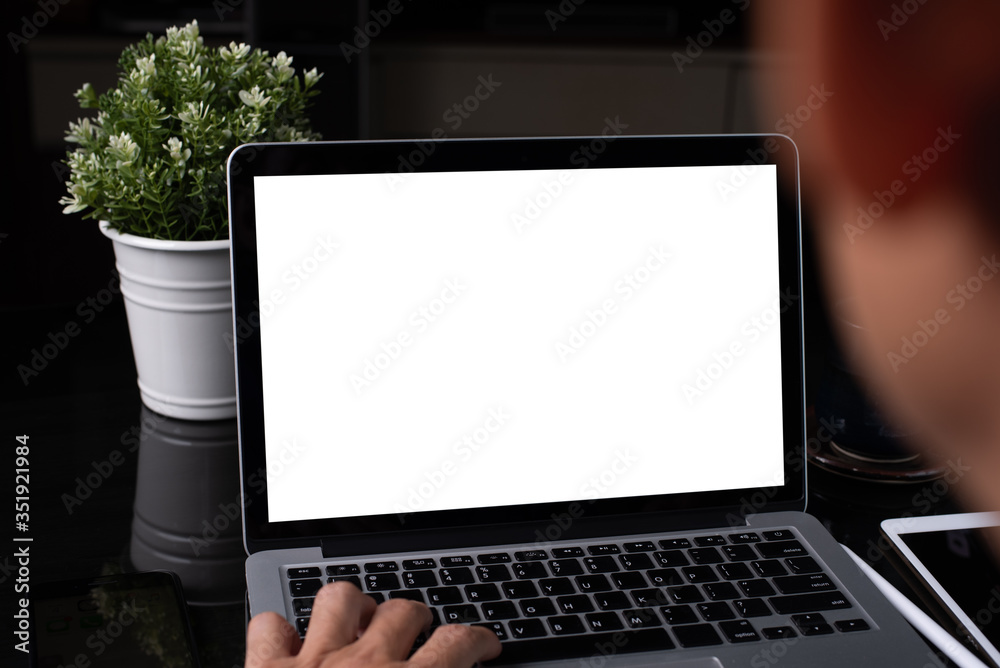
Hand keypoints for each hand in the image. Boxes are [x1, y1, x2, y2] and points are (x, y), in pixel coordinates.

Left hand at [245, 581, 501, 666]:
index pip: (456, 645)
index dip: (477, 639)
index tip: (484, 645)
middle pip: (403, 612)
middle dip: (417, 616)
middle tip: (420, 632)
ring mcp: (313, 663)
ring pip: (341, 599)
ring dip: (355, 605)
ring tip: (360, 620)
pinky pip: (269, 626)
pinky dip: (278, 629)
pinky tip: (288, 642)